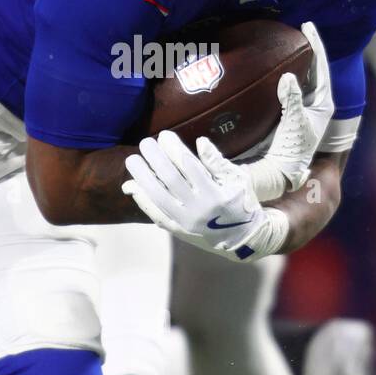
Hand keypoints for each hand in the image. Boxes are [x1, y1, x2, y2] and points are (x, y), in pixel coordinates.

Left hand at [122, 130, 287, 261]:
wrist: (243, 239)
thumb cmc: (241, 203)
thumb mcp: (237, 180)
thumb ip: (217, 162)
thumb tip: (200, 141)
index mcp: (215, 193)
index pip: (189, 166)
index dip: (174, 149)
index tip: (164, 135)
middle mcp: (199, 209)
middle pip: (171, 179)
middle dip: (155, 159)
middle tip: (145, 142)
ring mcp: (186, 222)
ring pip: (159, 197)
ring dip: (143, 177)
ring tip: (133, 160)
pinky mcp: (178, 231)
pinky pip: (156, 215)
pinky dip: (143, 201)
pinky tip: (132, 187)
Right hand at [241, 21, 333, 201]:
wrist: (283, 169)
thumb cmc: (292, 148)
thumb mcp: (294, 122)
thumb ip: (293, 99)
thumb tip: (289, 76)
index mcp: (324, 102)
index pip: (322, 67)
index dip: (315, 45)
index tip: (307, 26)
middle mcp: (316, 101)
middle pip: (314, 68)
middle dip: (306, 50)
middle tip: (296, 30)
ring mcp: (304, 105)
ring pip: (302, 76)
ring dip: (296, 60)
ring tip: (287, 43)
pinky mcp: (291, 110)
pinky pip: (289, 86)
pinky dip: (284, 73)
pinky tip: (275, 65)